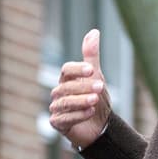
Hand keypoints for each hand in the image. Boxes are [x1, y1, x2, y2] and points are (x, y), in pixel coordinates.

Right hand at [48, 29, 112, 149]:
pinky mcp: (58, 124)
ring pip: (65, 103)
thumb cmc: (96, 98)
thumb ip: (91, 56)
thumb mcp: (96, 76)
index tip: (91, 70)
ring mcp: (57, 109)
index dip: (77, 69)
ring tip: (95, 100)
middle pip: (66, 87)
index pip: (66, 70)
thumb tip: (94, 31)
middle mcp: (59, 93)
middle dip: (83, 87)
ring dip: (81, 101)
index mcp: (66, 79)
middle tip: (100, 87)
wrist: (99, 126)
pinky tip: (90, 112)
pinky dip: (77, 115)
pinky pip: (64, 119)